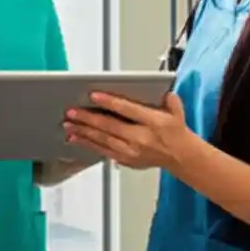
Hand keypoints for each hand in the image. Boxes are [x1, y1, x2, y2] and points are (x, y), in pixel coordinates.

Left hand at [63, 91, 195, 170]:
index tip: (94, 95)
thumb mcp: (177, 112)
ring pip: (103, 140)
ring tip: (68, 124)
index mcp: (154, 123)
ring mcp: (132, 151)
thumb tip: (161, 90)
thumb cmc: (176, 132)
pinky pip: (103, 151)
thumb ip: (169, 100)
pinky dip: (88, 144)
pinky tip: (75, 138)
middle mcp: (141, 138)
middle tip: (72, 111)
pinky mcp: (126, 159)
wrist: (181, 157)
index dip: (110, 102)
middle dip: (88, 118)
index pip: (128, 110)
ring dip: (83, 131)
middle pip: (110, 126)